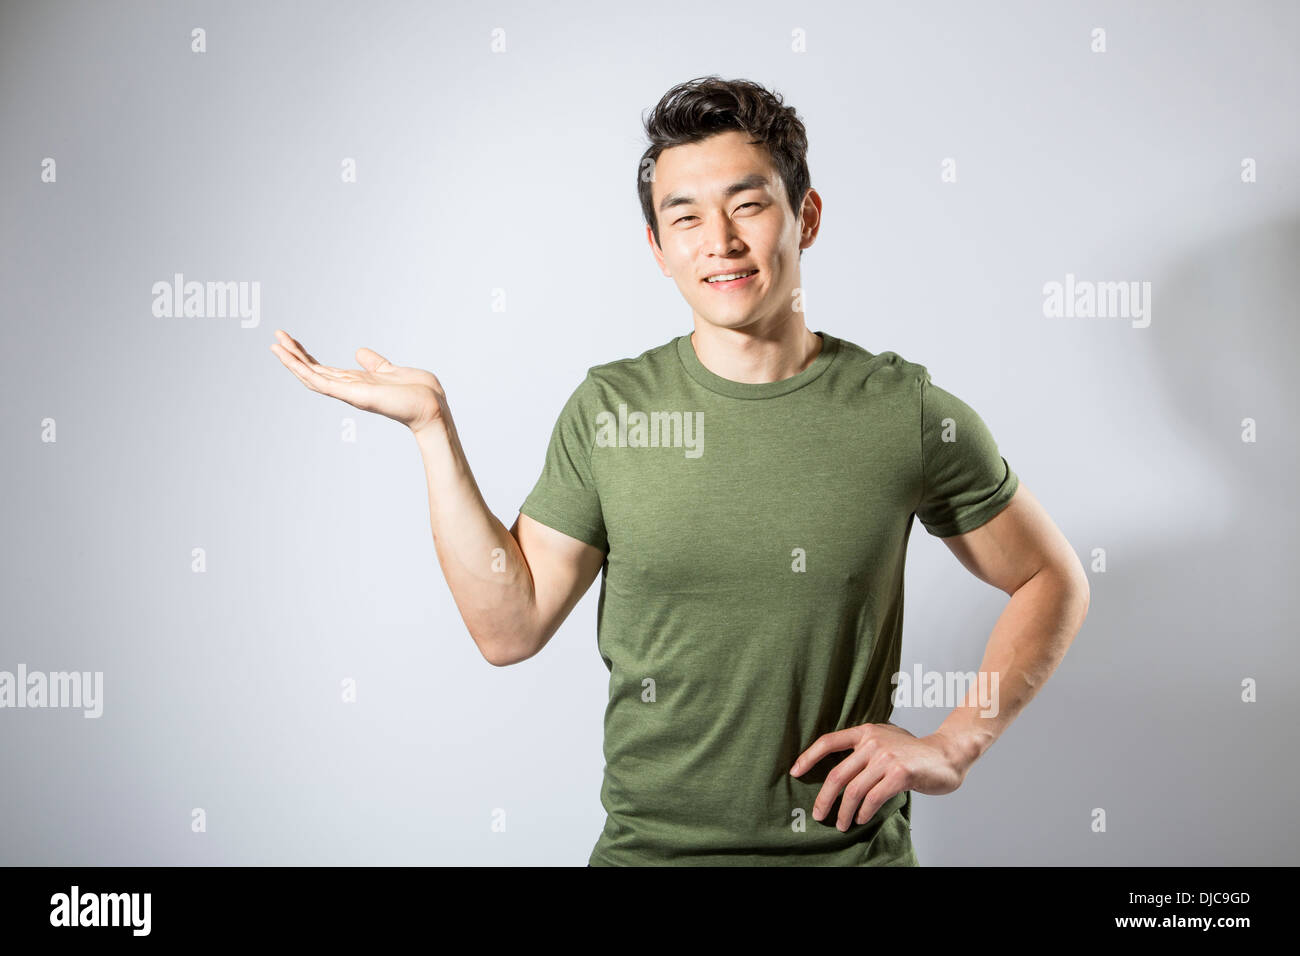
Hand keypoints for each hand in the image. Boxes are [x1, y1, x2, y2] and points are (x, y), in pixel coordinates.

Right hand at [269, 329, 446, 432]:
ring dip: (292, 362)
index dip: (307, 356)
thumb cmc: (417, 393)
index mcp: (357, 382)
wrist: (431, 406)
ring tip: (274, 345)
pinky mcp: (352, 395)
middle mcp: (349, 388)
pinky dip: (303, 371)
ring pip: (312, 377)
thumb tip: (359, 351)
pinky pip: (321, 383)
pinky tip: (290, 359)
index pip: (325, 368)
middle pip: (314, 371)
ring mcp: (348, 393)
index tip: (291, 341)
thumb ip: (374, 363)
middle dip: (294, 355)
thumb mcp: (391, 370)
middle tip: (276, 337)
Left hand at [789, 722, 971, 831]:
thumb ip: (864, 747)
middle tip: (818, 814)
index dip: (808, 757)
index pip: (829, 741)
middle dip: (824, 798)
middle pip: (837, 773)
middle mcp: (873, 742)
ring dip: (844, 812)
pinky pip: (872, 798)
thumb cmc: (913, 752)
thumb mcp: (886, 739)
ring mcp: (886, 757)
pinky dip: (863, 812)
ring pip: (853, 790)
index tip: (794, 772)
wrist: (945, 756)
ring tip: (841, 824)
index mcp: (865, 731)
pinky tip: (861, 819)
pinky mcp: (899, 774)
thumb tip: (837, 769)